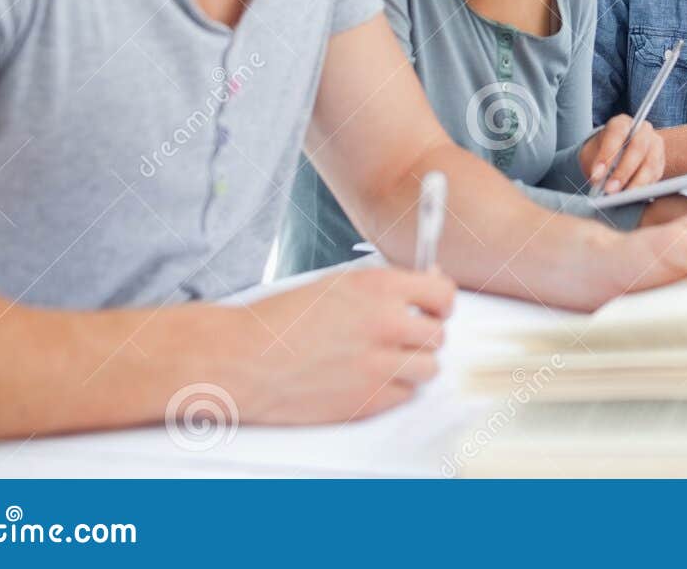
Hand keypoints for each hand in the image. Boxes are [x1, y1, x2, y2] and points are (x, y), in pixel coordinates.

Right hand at [230, 267, 454, 423]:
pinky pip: (406, 395)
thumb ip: (383, 289)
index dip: (441, 303)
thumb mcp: (336, 284)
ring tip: (384, 360)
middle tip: (402, 338)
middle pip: (438, 335)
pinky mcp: (368, 400)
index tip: (434, 309)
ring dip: (413, 364)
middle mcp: (385, 324)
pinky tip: (369, 379)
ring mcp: (379, 365)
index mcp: (378, 288)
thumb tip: (422, 289)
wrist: (244, 359)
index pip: (443, 294)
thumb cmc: (280, 321)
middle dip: (424, 335)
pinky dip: (394, 389)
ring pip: (429, 368)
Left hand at [581, 115, 665, 194]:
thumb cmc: (602, 154)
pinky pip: (655, 176)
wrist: (616, 156)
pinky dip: (644, 188)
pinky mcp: (660, 162)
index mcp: (622, 123)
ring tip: (622, 197)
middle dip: (622, 172)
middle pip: (637, 148)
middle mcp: (642, 130)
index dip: (607, 154)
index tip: (596, 175)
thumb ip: (596, 165)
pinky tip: (633, 197)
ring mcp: (655, 145)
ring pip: (649, 164)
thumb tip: (599, 183)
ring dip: (635, 183)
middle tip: (609, 190)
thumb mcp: (593, 154)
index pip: (616, 134)